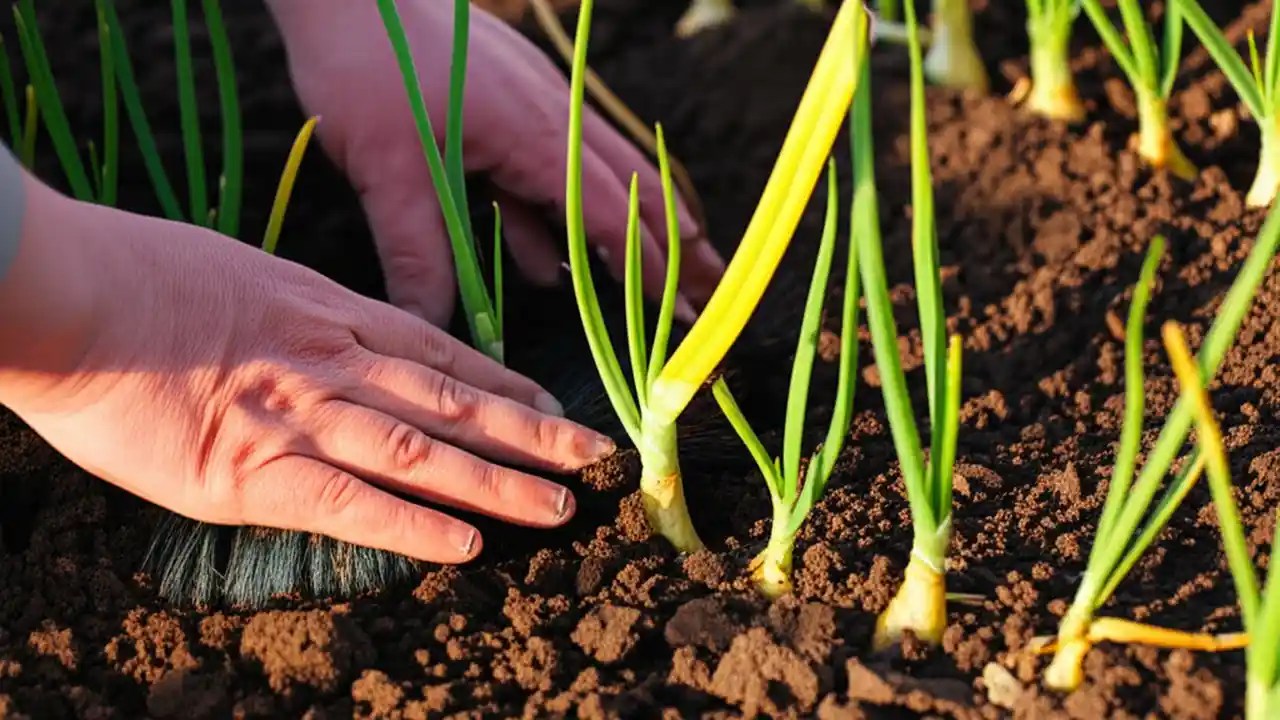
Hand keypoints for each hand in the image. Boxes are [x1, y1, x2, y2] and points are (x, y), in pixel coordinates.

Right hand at [0, 176, 614, 562]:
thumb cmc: (134, 277)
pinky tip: (467, 545)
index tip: (552, 406)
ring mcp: (299, 415)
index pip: (440, 352)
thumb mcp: (238, 274)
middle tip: (596, 458)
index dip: (504, 383)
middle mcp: (332, 361)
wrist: (65, 294)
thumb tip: (321, 340)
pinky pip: (351, 502)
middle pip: (455, 400)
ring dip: (498, 481)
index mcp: (327, 312)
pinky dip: (412, 525)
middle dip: (532, 434)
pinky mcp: (252, 473)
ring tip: (562, 506)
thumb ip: (293, 318)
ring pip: (424, 450)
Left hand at [266, 0, 724, 326]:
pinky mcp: (505, 104)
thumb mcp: (390, 172)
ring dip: (624, 235)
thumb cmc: (369, 63)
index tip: (690, 315)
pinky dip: (556, 219)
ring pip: (599, 181)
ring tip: (650, 285)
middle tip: (711, 295)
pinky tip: (543, 262)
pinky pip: (547, 172)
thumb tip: (431, 326)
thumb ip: (419, 254)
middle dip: (676, 249)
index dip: (655, 271)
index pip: (618, 217)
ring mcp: (534, 107)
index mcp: (542, 137)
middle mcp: (555, 120)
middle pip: (637, 192)